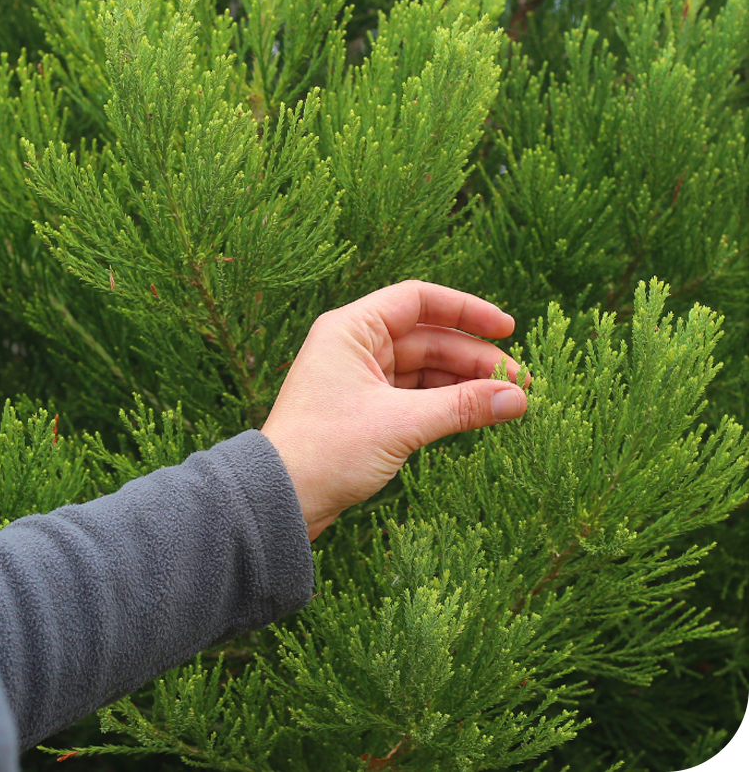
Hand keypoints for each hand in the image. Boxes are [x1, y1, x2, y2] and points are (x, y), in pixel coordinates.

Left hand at [261, 280, 528, 539]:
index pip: (418, 300)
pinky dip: (445, 403)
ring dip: (463, 383)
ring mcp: (359, 379)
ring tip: (508, 402)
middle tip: (520, 381)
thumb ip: (461, 407)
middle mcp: (354, 346)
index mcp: (352, 329)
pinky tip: (476, 414)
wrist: (279, 499)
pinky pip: (414, 395)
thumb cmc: (326, 451)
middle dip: (473, 358)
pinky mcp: (364, 410)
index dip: (466, 310)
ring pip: (423, 369)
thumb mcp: (401, 424)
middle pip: (427, 338)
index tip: (507, 329)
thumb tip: (519, 398)